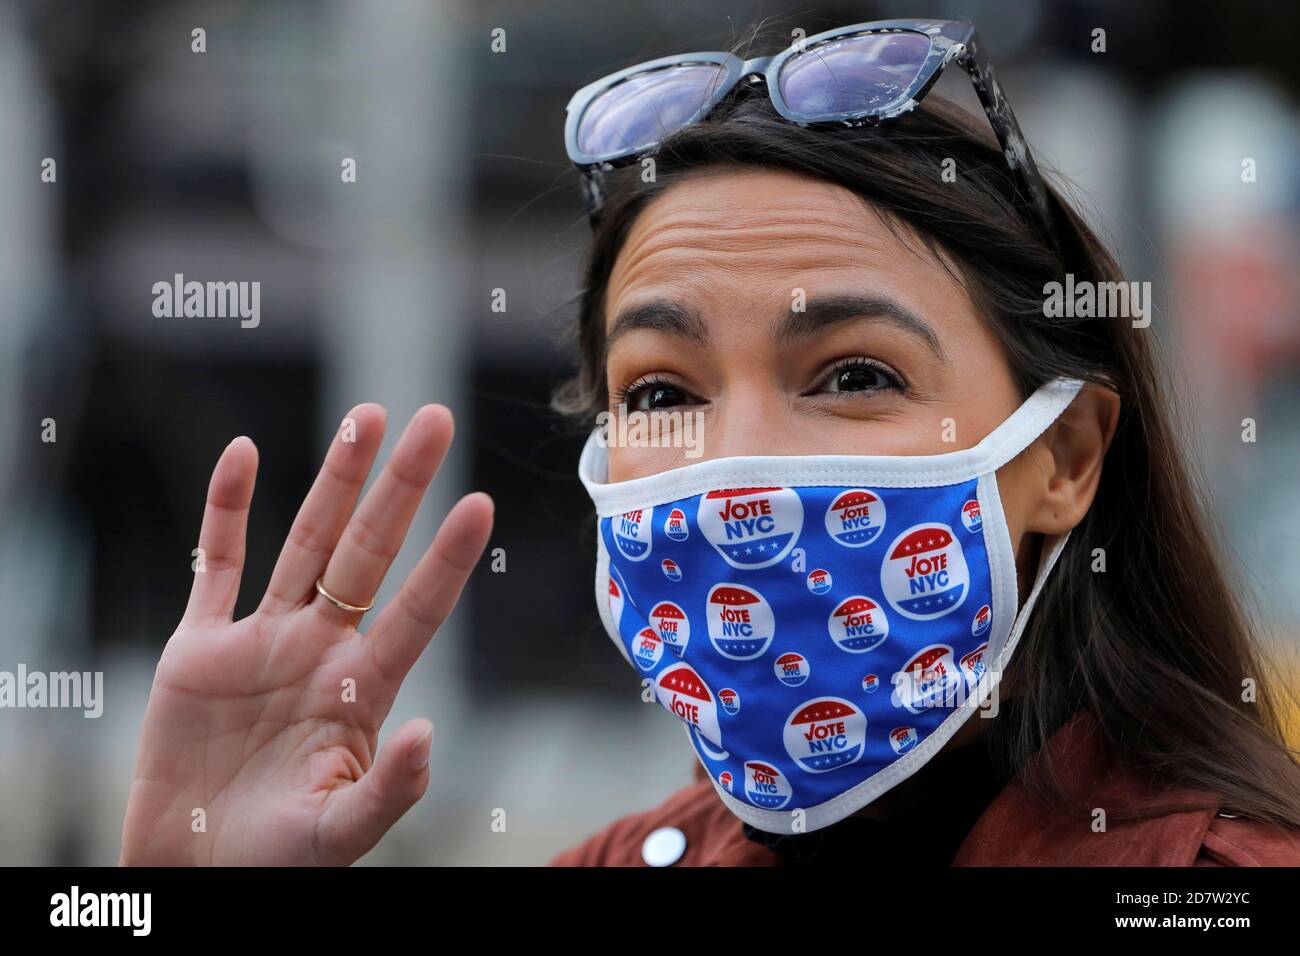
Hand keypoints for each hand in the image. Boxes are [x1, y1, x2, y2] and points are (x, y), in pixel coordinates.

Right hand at [120, 404, 492, 864]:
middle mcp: (320, 650)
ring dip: (334, 480)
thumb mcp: (341, 834)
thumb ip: (390, 788)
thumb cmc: (277, 862)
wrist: (195, 872)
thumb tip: (430, 736)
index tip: (480, 504)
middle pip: (370, 552)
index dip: (446, 559)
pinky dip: (226, 509)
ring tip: (365, 418)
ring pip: (306, 543)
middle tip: (436, 420)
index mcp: (362, 690)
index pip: (417, 609)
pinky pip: (215, 565)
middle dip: (401, 487)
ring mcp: (263, 642)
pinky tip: (244, 452)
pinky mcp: (201, 649)